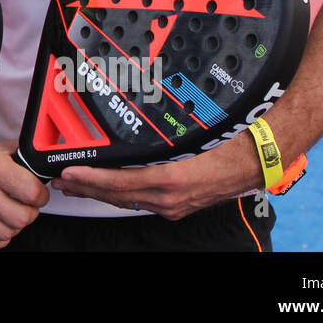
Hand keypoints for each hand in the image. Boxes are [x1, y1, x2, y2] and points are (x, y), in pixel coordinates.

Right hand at [0, 136, 48, 249]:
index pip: (32, 193)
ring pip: (6, 234)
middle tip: (23, 205)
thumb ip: (27, 159)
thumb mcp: (1, 148)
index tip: (36, 194)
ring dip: (12, 226)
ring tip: (7, 212)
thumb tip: (50, 169)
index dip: (40, 196)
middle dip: (28, 213)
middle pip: (21, 219)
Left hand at [53, 133, 260, 219]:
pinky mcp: (179, 205)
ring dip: (101, 193)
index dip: (90, 179)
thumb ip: (158, 132)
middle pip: (117, 195)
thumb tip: (131, 117)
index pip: (117, 183)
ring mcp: (174, 205)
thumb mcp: (190, 132)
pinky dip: (121, 194)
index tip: (68, 173)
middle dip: (86, 188)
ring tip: (78, 185)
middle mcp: (169, 198)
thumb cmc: (230, 141)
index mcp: (169, 180)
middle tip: (62, 180)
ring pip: (127, 200)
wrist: (260, 157)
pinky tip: (111, 188)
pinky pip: (142, 200)